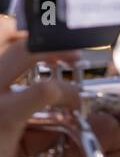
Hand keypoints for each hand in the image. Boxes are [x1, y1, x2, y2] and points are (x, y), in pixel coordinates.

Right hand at [0, 17, 79, 156]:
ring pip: (25, 49)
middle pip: (3, 28)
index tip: (41, 41)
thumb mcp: (1, 128)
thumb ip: (15, 108)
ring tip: (75, 66)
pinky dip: (67, 94)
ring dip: (57, 56)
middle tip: (69, 54)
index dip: (14, 29)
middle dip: (42, 36)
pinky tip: (76, 105)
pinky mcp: (2, 116)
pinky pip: (43, 90)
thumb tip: (51, 99)